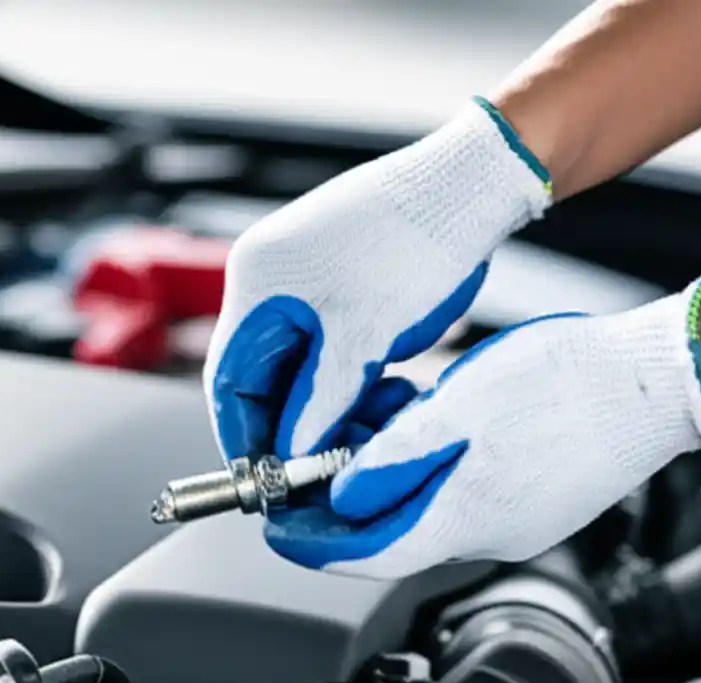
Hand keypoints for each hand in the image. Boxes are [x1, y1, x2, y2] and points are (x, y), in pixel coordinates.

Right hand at [204, 102, 550, 461]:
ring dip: (329, 406)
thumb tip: (290, 457)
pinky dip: (349, 380)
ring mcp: (305, 278)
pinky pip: (329, 347)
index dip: (245, 436)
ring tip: (372, 433)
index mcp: (257, 284)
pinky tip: (385, 398)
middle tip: (327, 467)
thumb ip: (320, 403)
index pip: (228, 380)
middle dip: (294, 425)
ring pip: (301, 366)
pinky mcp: (339, 282)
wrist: (472, 183)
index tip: (269, 481)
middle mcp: (270, 280)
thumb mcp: (364, 339)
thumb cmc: (414, 248)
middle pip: (263, 375)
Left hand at [265, 293, 700, 578]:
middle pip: (391, 529)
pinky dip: (426, 462)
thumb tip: (341, 496)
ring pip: (425, 504)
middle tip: (309, 458)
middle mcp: (489, 531)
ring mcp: (516, 517)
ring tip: (364, 417)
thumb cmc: (566, 382)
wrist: (658, 378)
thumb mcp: (455, 407)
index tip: (272, 521)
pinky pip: (460, 490)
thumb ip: (390, 459)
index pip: (364, 552)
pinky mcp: (534, 498)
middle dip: (342, 495)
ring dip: (385, 470)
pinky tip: (418, 417)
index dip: (310, 539)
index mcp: (464, 516)